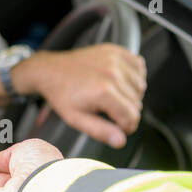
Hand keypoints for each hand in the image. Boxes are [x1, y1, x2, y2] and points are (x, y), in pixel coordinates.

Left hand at [14, 45, 146, 147]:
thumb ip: (101, 131)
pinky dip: (134, 75)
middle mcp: (112, 73)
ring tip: (114, 96)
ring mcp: (114, 59)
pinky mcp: (114, 50)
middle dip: (127, 112)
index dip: (127, 127)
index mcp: (103, 92)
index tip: (118, 127)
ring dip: (132, 94)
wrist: (50, 71)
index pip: (132, 117)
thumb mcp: (77, 119)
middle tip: (111, 112)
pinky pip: (139, 65)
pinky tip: (121, 81)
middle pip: (137, 103)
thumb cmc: (61, 95)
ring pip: (141, 85)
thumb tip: (121, 141)